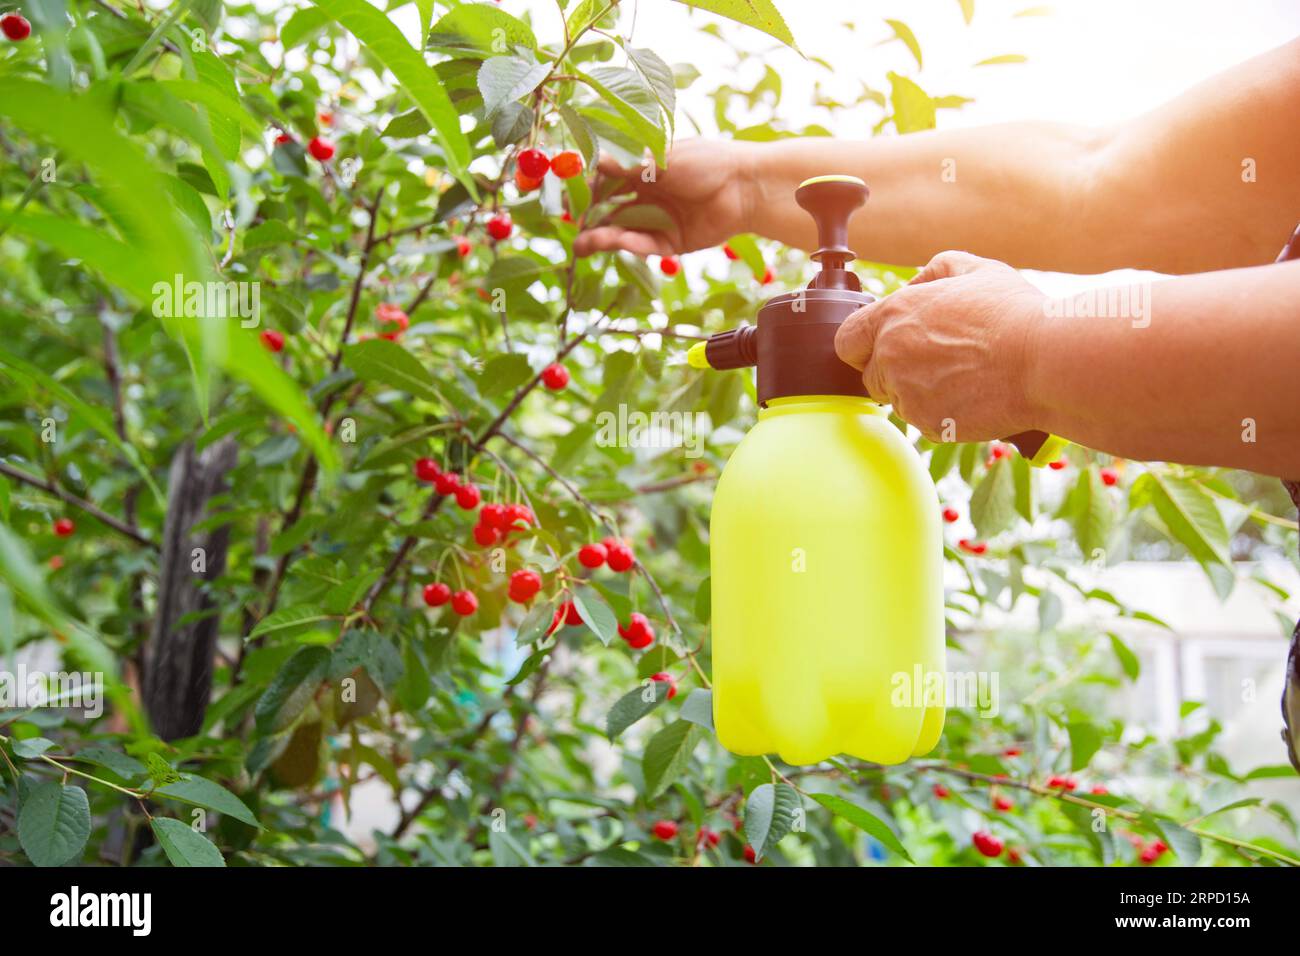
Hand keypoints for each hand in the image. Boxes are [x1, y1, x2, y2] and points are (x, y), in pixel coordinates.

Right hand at [573, 139, 755, 257]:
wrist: (746, 187)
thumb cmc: (708, 162)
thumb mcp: (665, 160)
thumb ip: (632, 166)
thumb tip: (597, 160)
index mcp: (645, 171)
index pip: (608, 182)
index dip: (589, 190)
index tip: (571, 197)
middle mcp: (648, 197)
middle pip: (611, 211)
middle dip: (590, 221)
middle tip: (571, 229)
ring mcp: (659, 221)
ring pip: (624, 232)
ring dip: (603, 238)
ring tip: (582, 246)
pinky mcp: (672, 243)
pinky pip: (646, 246)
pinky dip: (631, 244)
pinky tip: (619, 242)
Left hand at [833, 251, 1046, 441]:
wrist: (1045, 361)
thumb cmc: (1014, 313)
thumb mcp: (975, 270)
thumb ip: (935, 271)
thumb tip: (915, 284)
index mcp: (893, 315)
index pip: (847, 340)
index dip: (863, 345)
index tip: (884, 346)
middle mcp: (890, 356)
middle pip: (870, 376)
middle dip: (894, 372)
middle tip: (936, 362)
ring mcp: (907, 394)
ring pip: (898, 401)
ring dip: (920, 393)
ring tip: (964, 377)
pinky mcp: (928, 424)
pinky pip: (925, 422)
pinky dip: (943, 414)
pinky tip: (973, 395)